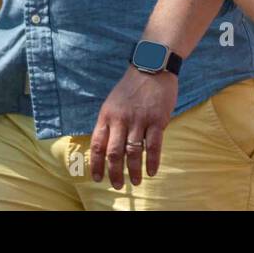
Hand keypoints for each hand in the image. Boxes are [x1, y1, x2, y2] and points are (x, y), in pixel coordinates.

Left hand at [89, 65, 177, 188]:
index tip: (97, 178)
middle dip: (115, 173)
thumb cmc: (132, 87)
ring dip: (133, 171)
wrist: (152, 67)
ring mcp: (139, 120)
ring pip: (133, 152)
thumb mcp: (112, 102)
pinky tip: (152, 171)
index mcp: (107, 115)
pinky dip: (153, 161)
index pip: (97, 145)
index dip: (96, 164)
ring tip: (136, 182)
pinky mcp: (157, 120)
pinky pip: (154, 146)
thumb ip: (109, 123)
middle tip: (118, 186)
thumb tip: (105, 148)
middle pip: (114, 153)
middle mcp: (120, 119)